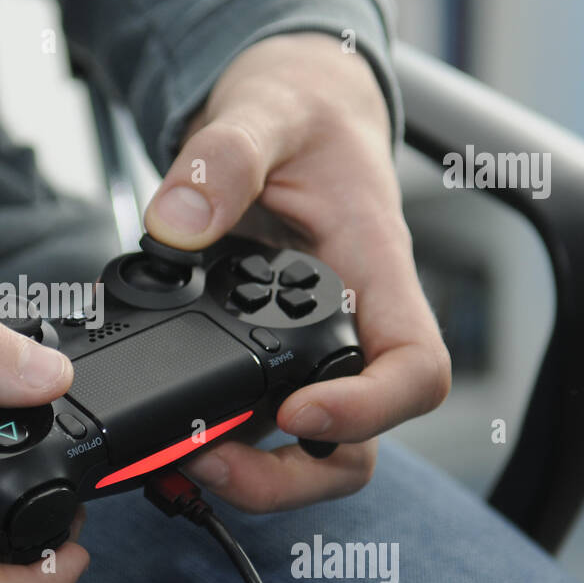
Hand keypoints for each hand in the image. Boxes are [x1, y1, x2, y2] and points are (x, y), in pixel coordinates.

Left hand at [144, 33, 450, 510]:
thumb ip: (225, 157)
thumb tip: (178, 220)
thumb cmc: (302, 108)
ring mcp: (307, 348)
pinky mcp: (264, 351)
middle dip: (288, 477)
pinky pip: (256, 419)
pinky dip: (216, 441)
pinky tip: (167, 435)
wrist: (286, 105)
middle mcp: (349, 325)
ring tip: (178, 457)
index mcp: (374, 271)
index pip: (416, 369)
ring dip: (248, 471)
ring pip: (306, 450)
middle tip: (206, 463)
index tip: (298, 414)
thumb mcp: (265, 109)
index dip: (369, 410)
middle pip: (358, 444)